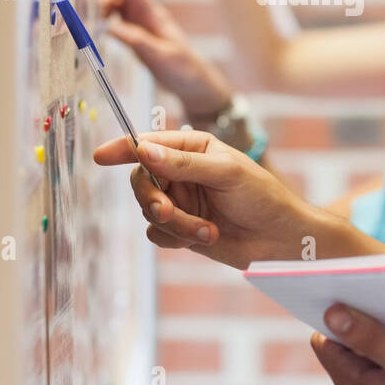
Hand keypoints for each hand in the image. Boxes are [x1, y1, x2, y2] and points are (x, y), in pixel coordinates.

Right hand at [93, 127, 337, 269]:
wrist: (283, 240)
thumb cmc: (263, 197)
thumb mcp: (226, 173)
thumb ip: (184, 164)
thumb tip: (145, 152)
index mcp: (193, 148)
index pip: (149, 144)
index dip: (123, 149)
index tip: (101, 156)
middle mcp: (182, 172)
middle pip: (141, 181)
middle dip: (152, 199)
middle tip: (168, 211)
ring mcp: (182, 201)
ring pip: (150, 212)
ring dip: (176, 224)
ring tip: (207, 229)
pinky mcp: (182, 229)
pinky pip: (158, 234)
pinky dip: (179, 238)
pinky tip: (208, 236)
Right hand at [95, 0, 232, 119]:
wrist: (191, 82)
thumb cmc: (181, 69)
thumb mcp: (160, 57)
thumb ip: (137, 41)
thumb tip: (112, 28)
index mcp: (153, 16)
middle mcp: (145, 14)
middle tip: (99, 9)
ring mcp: (139, 23)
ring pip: (117, 1)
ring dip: (104, 4)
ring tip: (98, 19)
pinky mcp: (135, 34)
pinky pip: (117, 17)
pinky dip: (106, 17)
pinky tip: (99, 25)